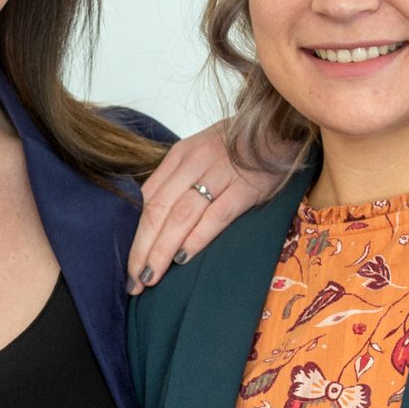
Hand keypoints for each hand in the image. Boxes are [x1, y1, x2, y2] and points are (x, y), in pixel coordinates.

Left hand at [126, 121, 278, 294]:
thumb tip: (154, 216)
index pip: (146, 199)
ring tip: (149, 277)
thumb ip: (180, 178)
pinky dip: (197, 238)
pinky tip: (182, 259)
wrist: (282, 126)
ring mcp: (220, 174)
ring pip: (181, 217)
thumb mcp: (202, 151)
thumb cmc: (241, 145)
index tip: (125, 263)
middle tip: (132, 281)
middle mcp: (195, 163)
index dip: (132, 234)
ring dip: (161, 250)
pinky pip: (216, 216)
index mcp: (180, 156)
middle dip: (141, 249)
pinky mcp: (246, 188)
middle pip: (158, 211)